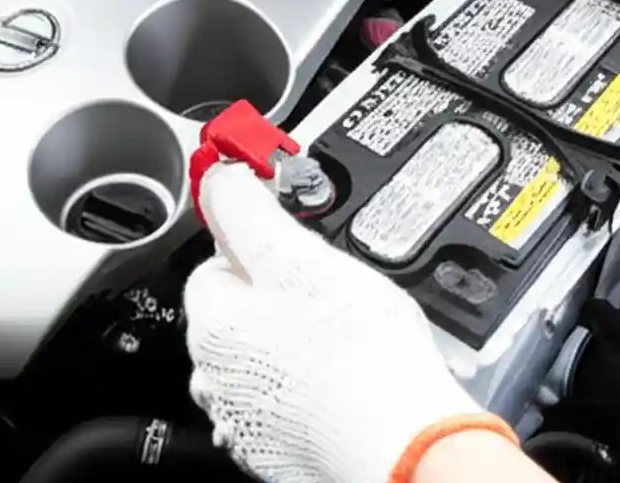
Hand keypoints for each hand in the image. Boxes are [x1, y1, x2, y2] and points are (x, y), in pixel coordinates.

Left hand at [183, 162, 514, 482]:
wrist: (405, 447)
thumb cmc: (363, 359)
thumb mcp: (303, 259)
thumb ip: (249, 211)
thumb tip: (218, 172)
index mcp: (213, 325)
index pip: (216, 261)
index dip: (264, 247)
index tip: (300, 251)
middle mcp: (216, 377)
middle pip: (239, 310)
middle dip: (279, 296)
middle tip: (333, 296)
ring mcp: (245, 418)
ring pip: (261, 355)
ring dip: (292, 342)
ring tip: (344, 339)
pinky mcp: (276, 446)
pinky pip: (283, 398)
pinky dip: (307, 385)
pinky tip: (343, 378)